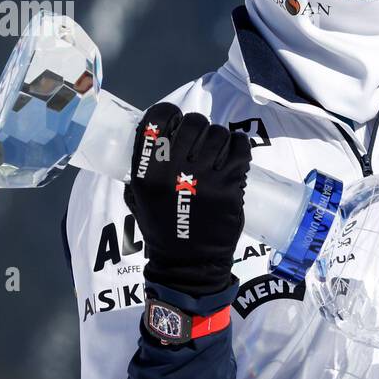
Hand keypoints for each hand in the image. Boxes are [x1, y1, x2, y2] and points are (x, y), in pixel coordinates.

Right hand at [123, 103, 252, 297]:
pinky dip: (240, 145)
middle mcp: (172, 169)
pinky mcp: (229, 185)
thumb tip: (158, 135)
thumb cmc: (163, 229)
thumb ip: (143, 166)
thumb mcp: (139, 197)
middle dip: (199, 128)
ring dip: (220, 139)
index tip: (177, 124)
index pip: (158, 118)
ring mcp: (203, 177)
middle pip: (192, 121)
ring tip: (219, 153)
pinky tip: (236, 151)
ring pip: (218, 133)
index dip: (170, 115)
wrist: (189, 263)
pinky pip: (240, 148)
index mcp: (146, 170)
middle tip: (201, 142)